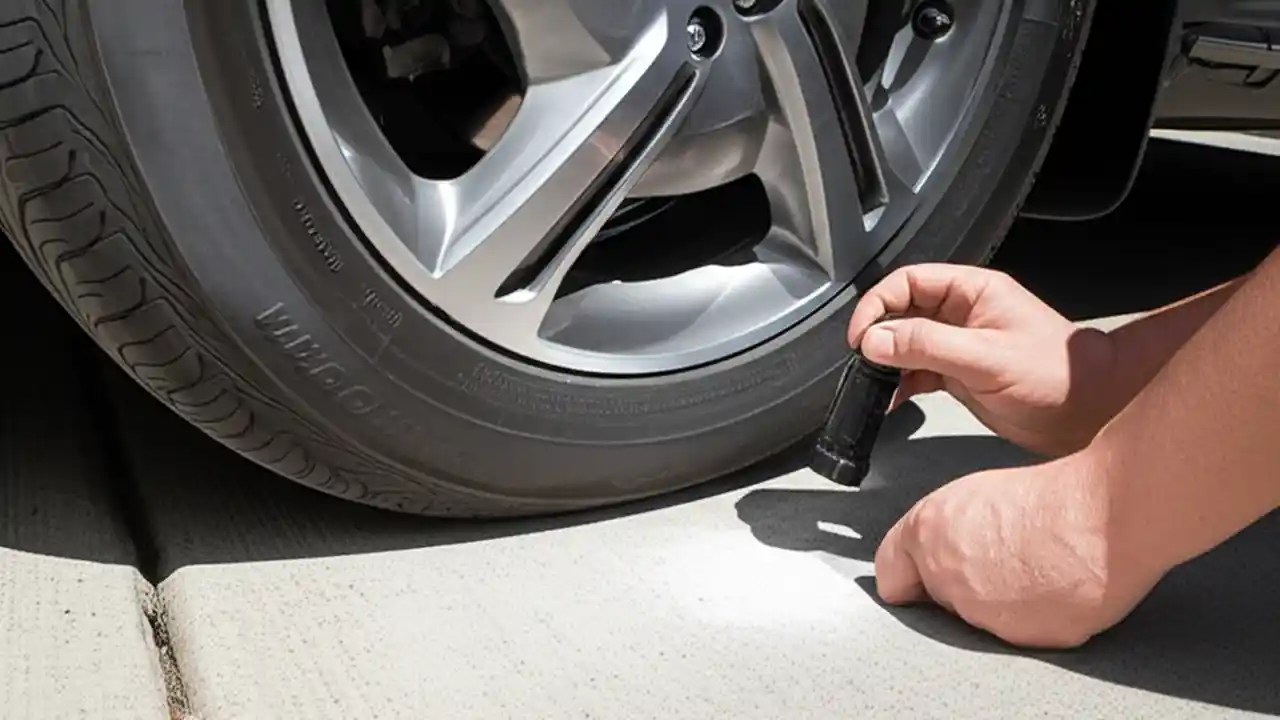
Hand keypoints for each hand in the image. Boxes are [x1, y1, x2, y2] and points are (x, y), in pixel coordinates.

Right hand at [847, 264, 1116, 455]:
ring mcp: (958, 344)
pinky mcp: (958, 374)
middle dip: (878, 335)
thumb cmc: (1056, 375)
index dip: (878, 304)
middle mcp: (962, 314)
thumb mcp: (986, 357)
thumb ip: (928, 345)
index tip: (862, 335)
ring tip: (875, 383)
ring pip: (904, 344)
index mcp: (973, 291)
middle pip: (901, 312)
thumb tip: (877, 340)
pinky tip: (891, 400)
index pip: (908, 282)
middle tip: (864, 361)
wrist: (1089, 412)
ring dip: (886, 363)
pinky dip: (899, 385)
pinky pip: (916, 372)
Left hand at [874, 451, 1165, 648]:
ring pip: (980, 621)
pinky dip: (1036, 620)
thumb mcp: (975, 495)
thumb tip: (933, 553)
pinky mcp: (1020, 639)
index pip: (891, 576)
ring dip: (1001, 605)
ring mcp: (982, 614)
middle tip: (1006, 560)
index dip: (909, 577)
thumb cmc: (1051, 495)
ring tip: (1040, 569)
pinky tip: (1058, 589)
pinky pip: (1020, 636)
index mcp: (926, 534)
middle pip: (941, 600)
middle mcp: (945, 576)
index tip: (916, 582)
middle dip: (964, 587)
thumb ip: (942, 530)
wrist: (1106, 514)